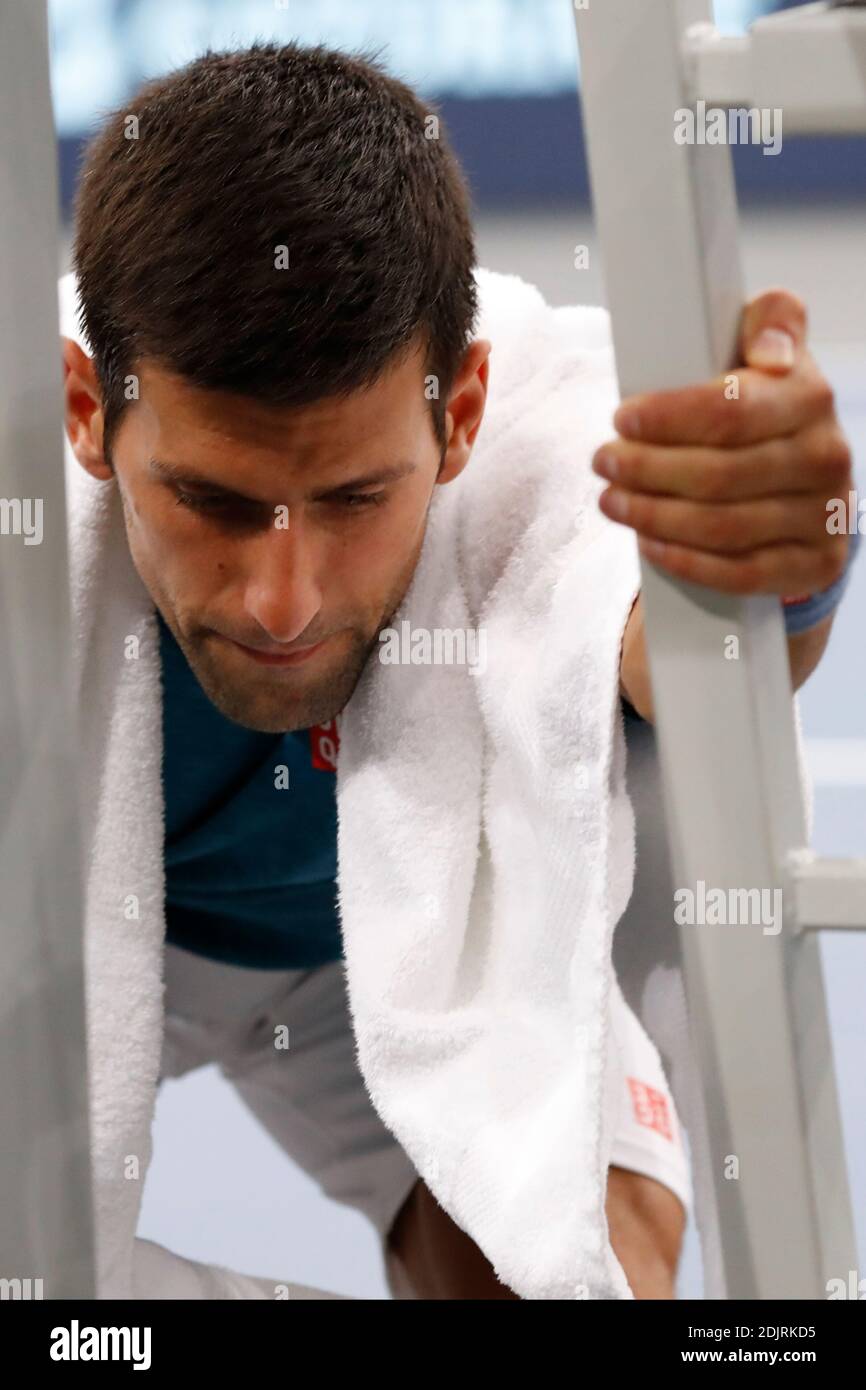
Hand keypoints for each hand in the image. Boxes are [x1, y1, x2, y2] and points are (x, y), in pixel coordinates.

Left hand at [591, 289, 853, 596]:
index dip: (669, 418)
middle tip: (602, 462)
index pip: (732, 410)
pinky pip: (742, 573)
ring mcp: (826, 515)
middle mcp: (827, 456)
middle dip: (646, 470)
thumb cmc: (762, 411)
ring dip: (653, 517)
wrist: (804, 487)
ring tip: (611, 501)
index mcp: (810, 395)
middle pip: (719, 474)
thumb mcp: (764, 350)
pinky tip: (648, 543)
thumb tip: (772, 352)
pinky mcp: (815, 564)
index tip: (621, 419)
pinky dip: (686, 561)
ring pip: (724, 526)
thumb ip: (770, 321)